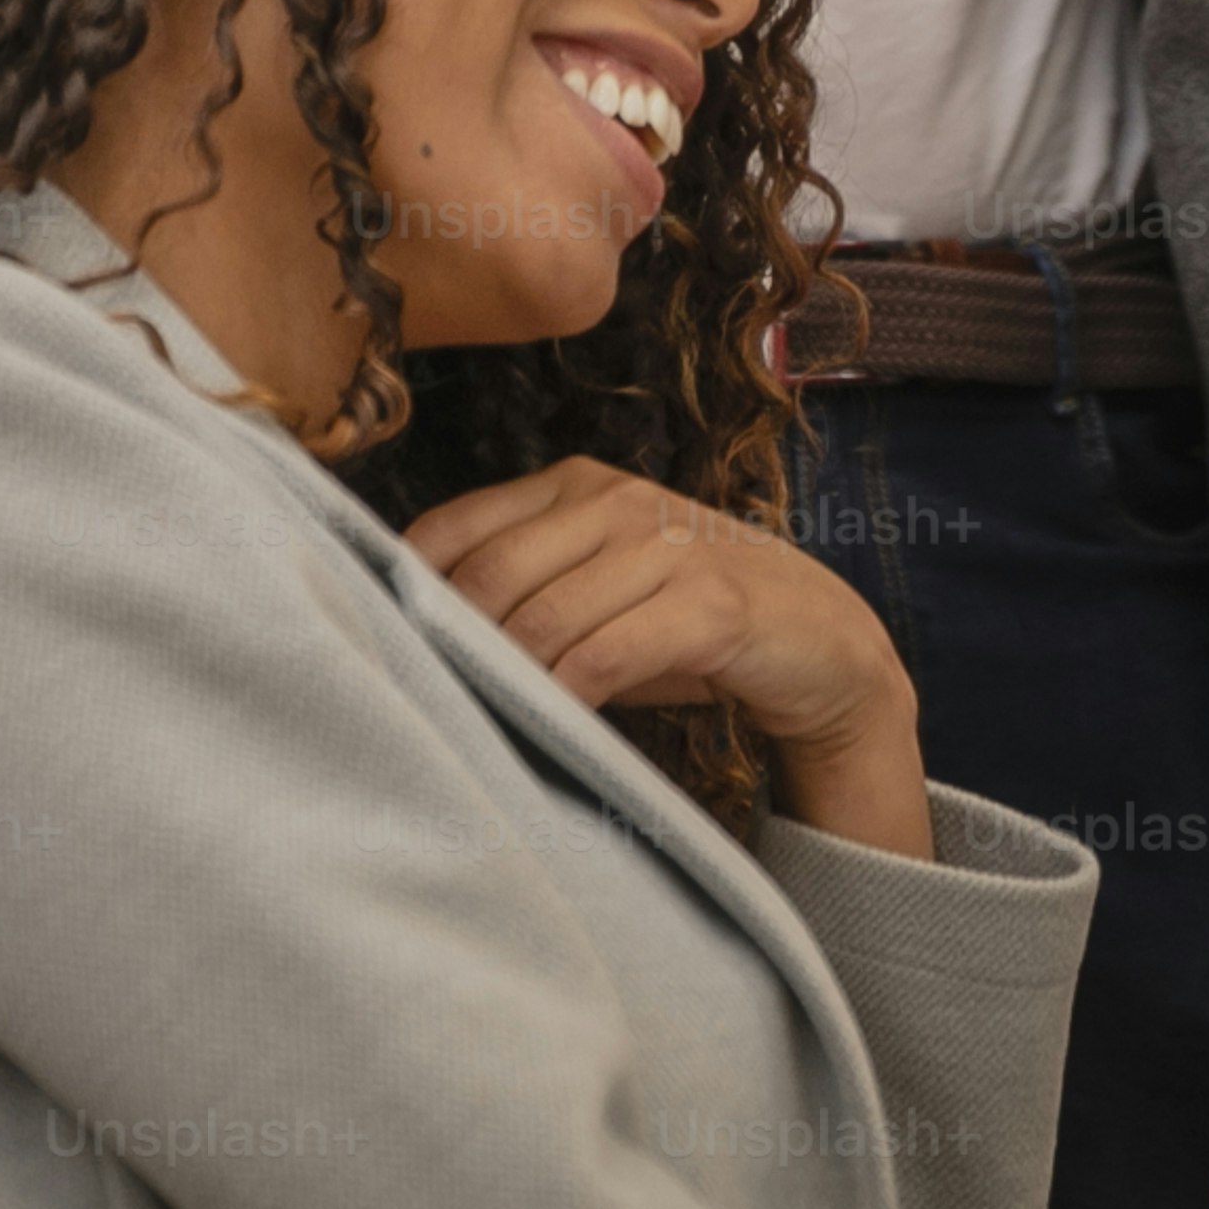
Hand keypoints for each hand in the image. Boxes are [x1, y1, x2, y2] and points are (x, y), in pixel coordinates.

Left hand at [402, 457, 929, 855]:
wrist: (818, 641)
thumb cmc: (685, 623)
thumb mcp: (597, 591)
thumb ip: (521, 593)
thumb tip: (412, 637)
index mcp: (576, 485)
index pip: (452, 527)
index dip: (409, 591)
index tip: (390, 648)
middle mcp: (618, 502)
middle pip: (488, 576)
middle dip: (456, 647)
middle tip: (437, 702)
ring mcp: (668, 546)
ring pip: (542, 620)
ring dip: (509, 681)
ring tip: (490, 720)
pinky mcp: (710, 602)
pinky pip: (605, 656)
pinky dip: (568, 698)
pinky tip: (558, 723)